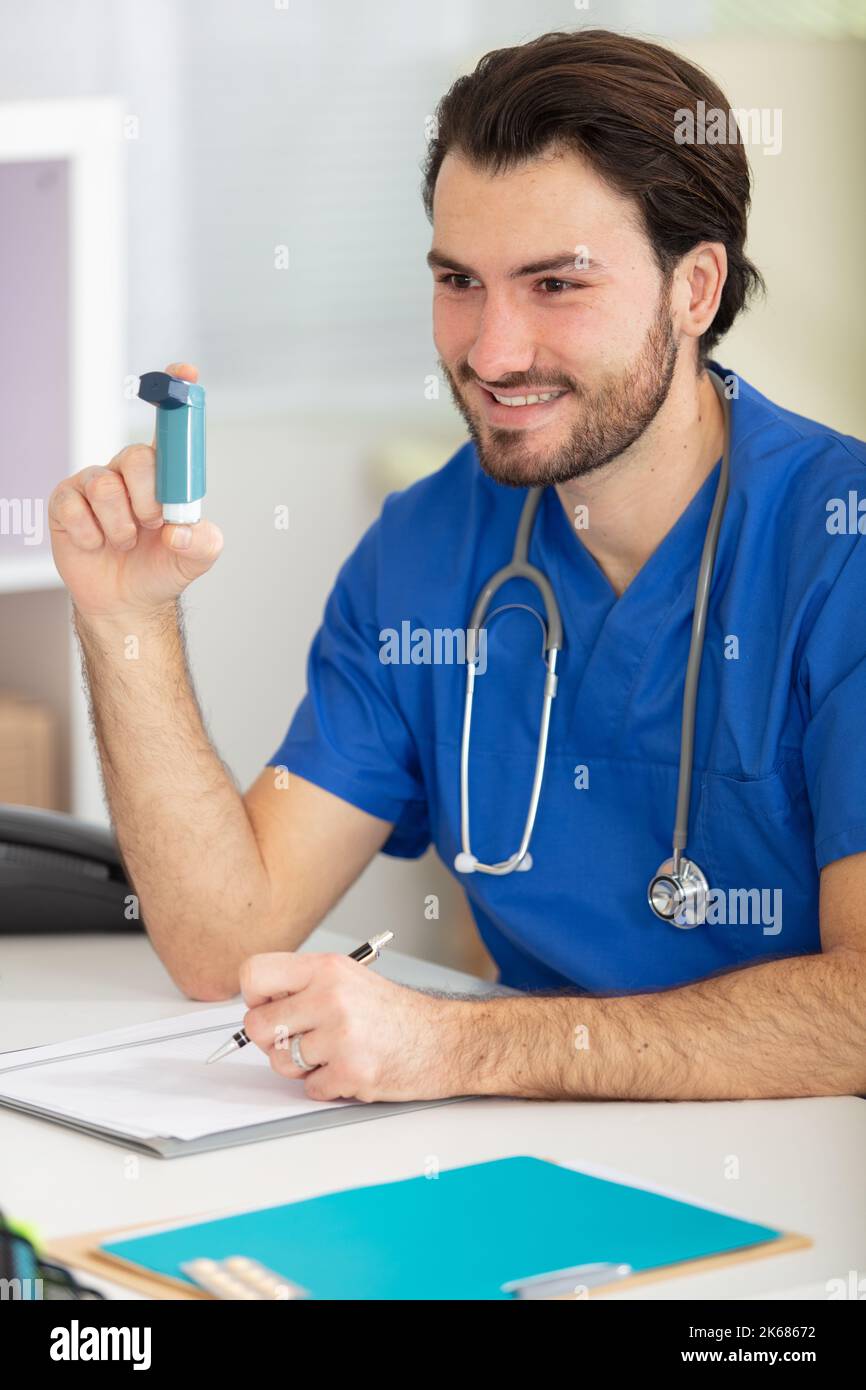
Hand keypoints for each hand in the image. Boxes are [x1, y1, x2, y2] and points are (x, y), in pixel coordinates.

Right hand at [48, 361, 222, 620]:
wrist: (126, 602)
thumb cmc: (160, 569)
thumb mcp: (194, 559)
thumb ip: (203, 544)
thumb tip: (182, 531)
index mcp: (164, 474)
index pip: (169, 425)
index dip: (176, 393)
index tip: (185, 374)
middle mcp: (128, 470)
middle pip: (137, 457)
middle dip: (148, 498)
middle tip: (151, 524)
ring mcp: (94, 483)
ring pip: (105, 487)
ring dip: (120, 527)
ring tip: (125, 542)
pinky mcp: (66, 502)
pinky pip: (75, 508)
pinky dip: (91, 536)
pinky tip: (96, 545)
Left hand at [240, 952, 464, 1102]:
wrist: (444, 1040)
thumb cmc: (396, 1013)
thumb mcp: (349, 979)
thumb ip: (304, 987)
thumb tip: (258, 1007)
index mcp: (325, 968)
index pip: (254, 973)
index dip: (253, 997)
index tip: (268, 1007)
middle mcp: (330, 996)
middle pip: (259, 1025)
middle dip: (273, 1040)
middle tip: (300, 1039)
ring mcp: (340, 1036)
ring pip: (281, 1062)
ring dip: (302, 1067)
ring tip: (332, 1055)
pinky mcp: (351, 1072)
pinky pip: (310, 1089)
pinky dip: (327, 1086)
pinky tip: (350, 1069)